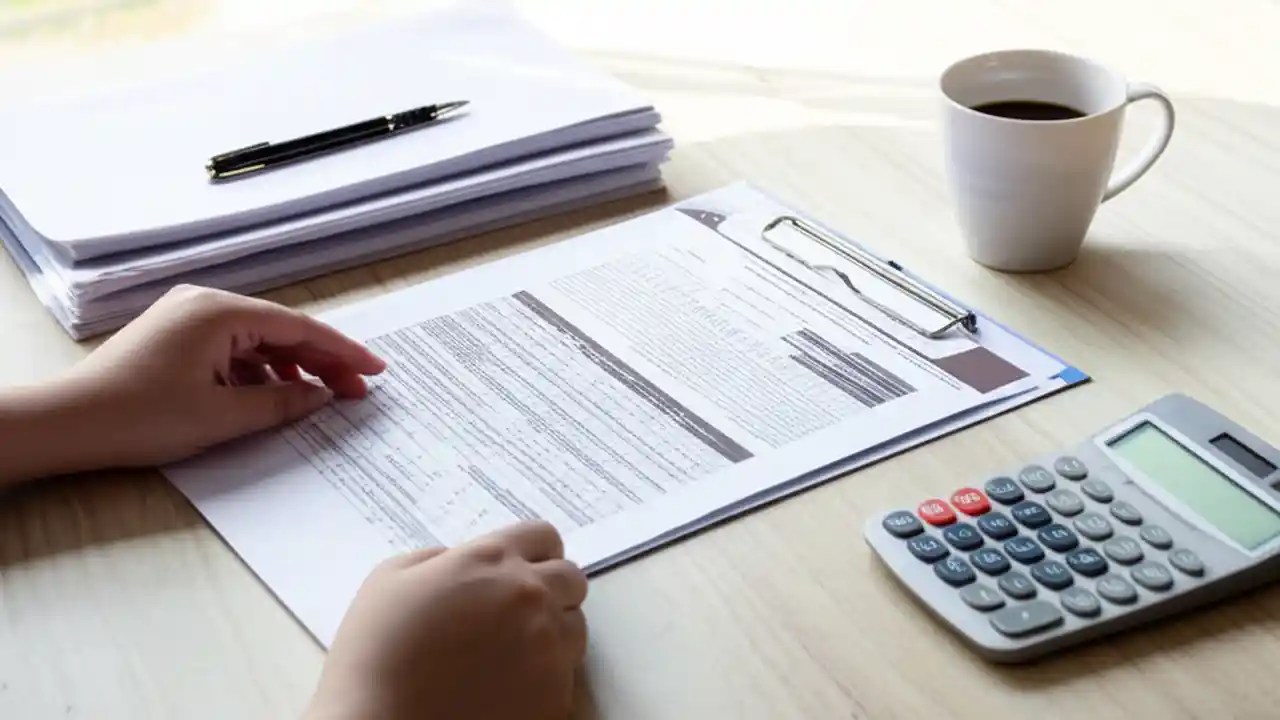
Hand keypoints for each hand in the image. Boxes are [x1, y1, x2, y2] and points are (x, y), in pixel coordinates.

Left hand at [61, 285, 384, 469]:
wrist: (68, 422)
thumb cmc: (140, 416)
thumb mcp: (222, 416)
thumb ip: (282, 404)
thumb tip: (323, 397)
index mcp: (220, 312)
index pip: (299, 328)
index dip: (342, 351)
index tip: (375, 371)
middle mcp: (206, 303)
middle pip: (281, 330)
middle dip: (322, 362)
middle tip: (357, 391)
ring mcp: (188, 317)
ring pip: (258, 341)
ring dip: (292, 369)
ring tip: (322, 399)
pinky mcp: (177, 337)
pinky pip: (233, 349)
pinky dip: (260, 372)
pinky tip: (275, 397)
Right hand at [305, 521, 588, 719]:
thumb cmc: (375, 653)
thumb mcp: (390, 579)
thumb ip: (437, 559)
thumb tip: (461, 563)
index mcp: (491, 560)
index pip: (543, 536)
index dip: (532, 552)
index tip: (522, 568)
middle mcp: (530, 595)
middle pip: (570, 577)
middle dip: (550, 588)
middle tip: (519, 610)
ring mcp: (548, 644)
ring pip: (576, 624)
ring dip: (553, 630)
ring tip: (513, 651)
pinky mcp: (556, 691)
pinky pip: (567, 671)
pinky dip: (546, 674)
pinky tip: (509, 684)